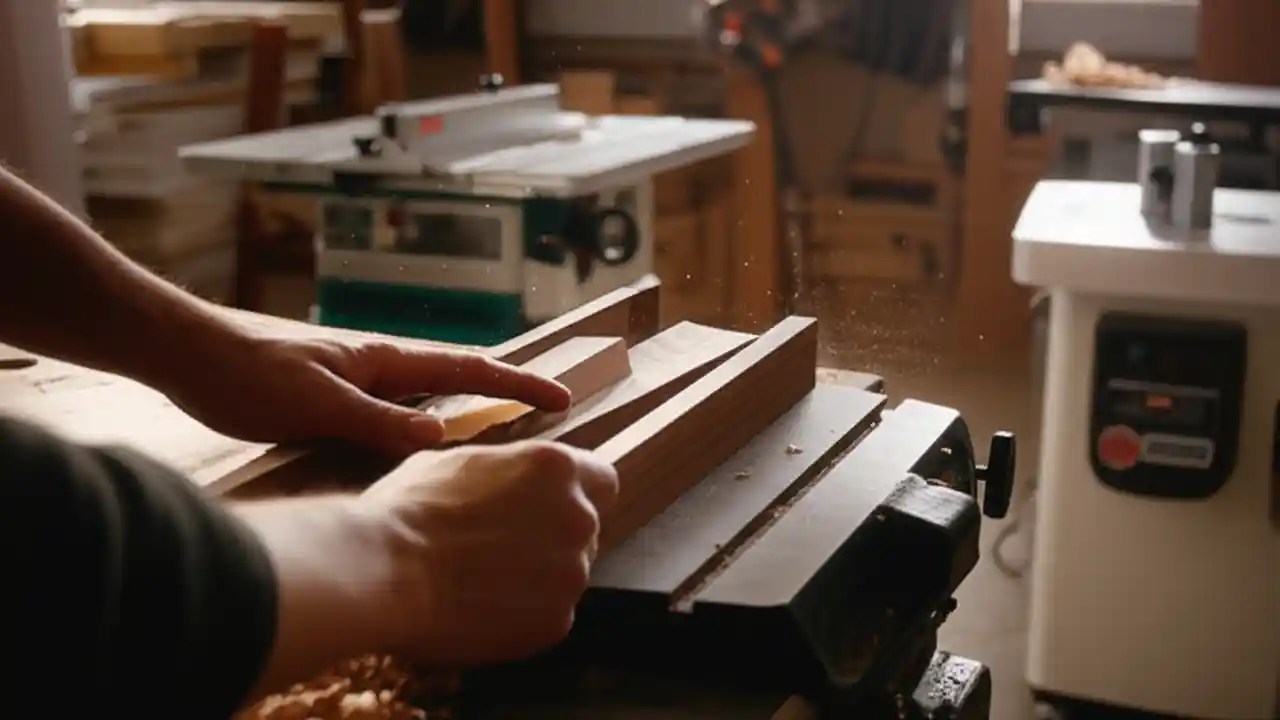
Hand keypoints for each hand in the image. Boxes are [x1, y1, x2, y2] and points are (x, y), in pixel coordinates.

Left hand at [163, 334, 571, 455]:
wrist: (187, 353)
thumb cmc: (247, 372)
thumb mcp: (315, 403)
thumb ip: (377, 421)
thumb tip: (442, 434)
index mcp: (385, 361)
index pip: (468, 369)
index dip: (517, 385)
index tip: (563, 397)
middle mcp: (380, 367)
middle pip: (458, 380)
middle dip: (505, 397)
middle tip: (547, 419)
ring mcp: (358, 381)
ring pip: (428, 400)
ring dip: (467, 414)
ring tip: (500, 442)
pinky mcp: (334, 398)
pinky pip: (396, 416)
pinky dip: (424, 430)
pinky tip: (421, 452)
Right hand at [359, 440, 618, 667]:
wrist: (383, 572)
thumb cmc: (408, 510)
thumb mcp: (457, 462)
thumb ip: (503, 470)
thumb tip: (508, 477)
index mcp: (557, 469)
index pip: (602, 481)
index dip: (577, 494)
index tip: (552, 505)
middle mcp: (577, 518)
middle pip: (585, 529)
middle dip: (553, 537)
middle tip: (503, 547)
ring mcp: (571, 574)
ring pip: (567, 574)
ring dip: (538, 577)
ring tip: (482, 580)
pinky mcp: (555, 622)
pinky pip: (550, 615)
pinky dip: (524, 615)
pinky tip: (481, 607)